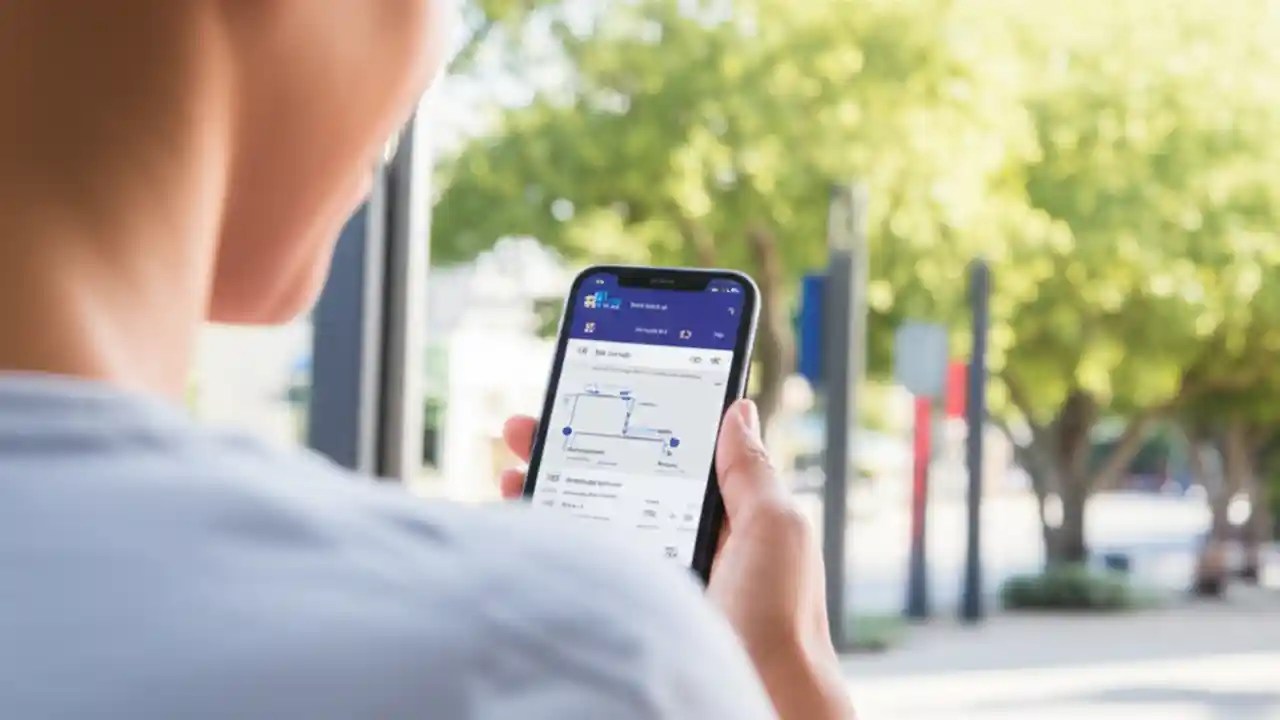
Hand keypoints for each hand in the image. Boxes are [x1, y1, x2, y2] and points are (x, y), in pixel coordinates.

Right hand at [499, 401, 854, 719]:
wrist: (761, 700)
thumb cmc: (780, 621)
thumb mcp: (776, 529)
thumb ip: (752, 471)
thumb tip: (738, 410)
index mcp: (723, 519)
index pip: (664, 457)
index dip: (625, 425)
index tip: (588, 399)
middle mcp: (683, 543)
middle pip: (613, 483)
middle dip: (567, 451)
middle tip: (524, 429)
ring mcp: (649, 579)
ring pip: (588, 523)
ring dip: (546, 491)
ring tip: (509, 469)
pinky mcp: (624, 609)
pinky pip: (580, 569)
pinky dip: (548, 543)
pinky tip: (525, 526)